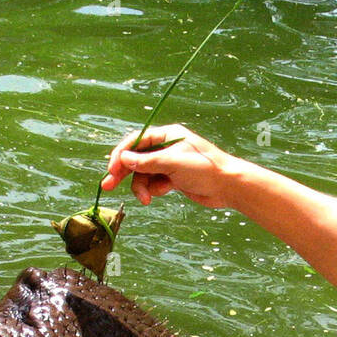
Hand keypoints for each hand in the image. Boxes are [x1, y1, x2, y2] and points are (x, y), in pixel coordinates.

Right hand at [100, 125, 238, 209]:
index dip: (121, 155)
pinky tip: (161, 194)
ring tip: (145, 200)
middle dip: (123, 173)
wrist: (228, 186)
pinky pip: (154, 183)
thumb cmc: (205, 169)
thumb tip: (123, 158)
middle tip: (108, 186)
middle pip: (136, 158)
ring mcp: (169, 164)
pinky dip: (153, 190)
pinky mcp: (173, 178)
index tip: (112, 170)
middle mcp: (166, 147)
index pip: (136, 141)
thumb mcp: (173, 163)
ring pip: (143, 174)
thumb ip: (147, 161)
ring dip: (141, 187)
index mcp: (166, 135)